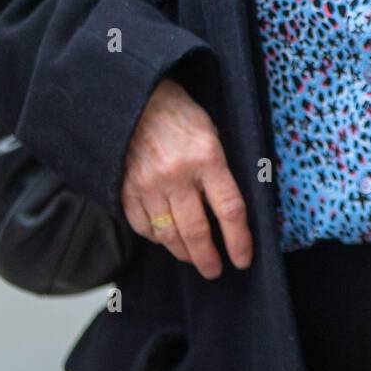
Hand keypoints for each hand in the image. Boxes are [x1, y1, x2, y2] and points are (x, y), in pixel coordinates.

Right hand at [121, 78, 252, 278]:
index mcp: (207, 157)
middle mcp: (177, 174)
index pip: (230, 210)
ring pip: (169, 235)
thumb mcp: (212, 135)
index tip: (244, 259)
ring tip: (194, 258)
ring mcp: (149, 184)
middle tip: (215, 271)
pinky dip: (157, 238)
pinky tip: (166, 238)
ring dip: (184, 253)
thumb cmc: (183, 117)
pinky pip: (144, 227)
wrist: (139, 100)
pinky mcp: (127, 190)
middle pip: (197, 231)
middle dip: (209, 258)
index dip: (239, 240)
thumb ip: (221, 172)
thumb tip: (232, 214)